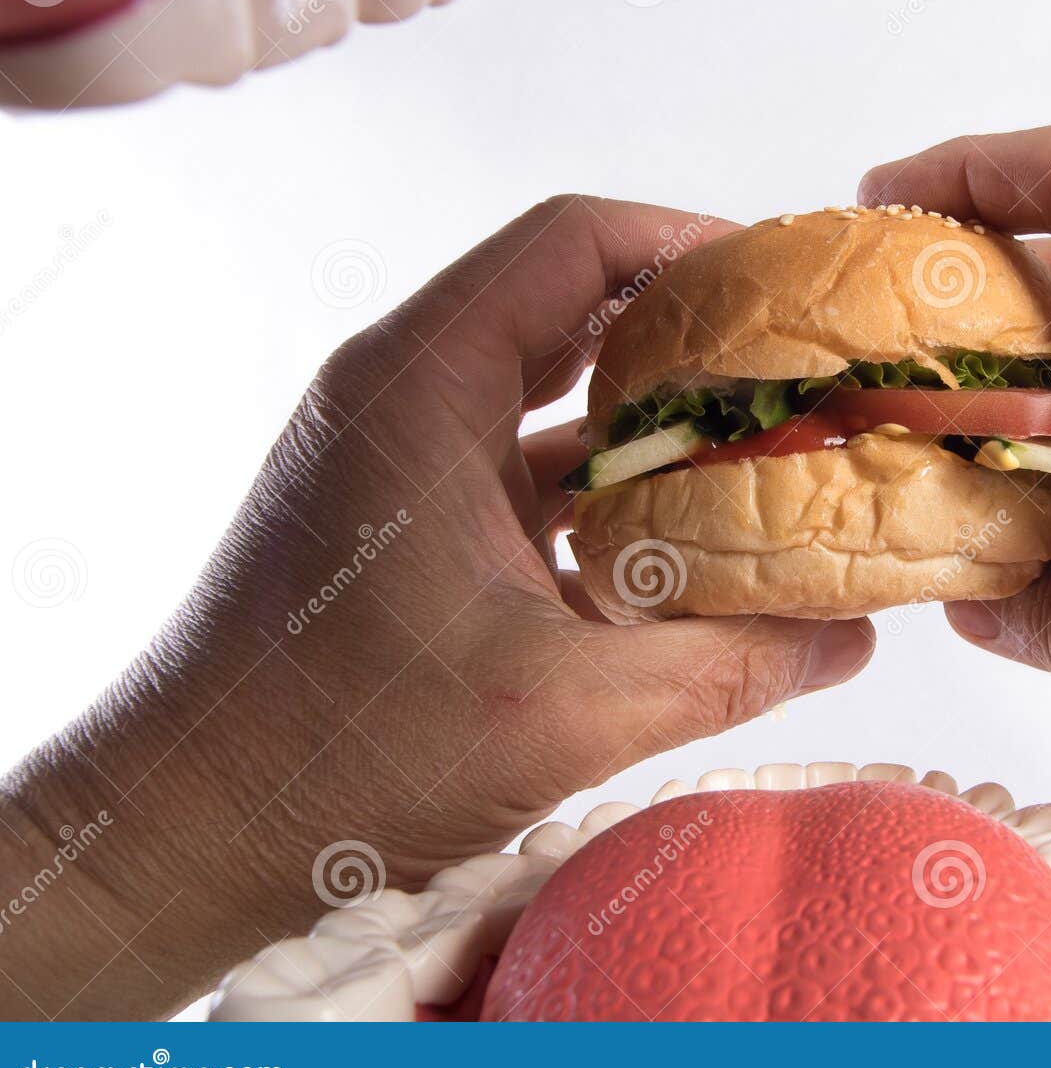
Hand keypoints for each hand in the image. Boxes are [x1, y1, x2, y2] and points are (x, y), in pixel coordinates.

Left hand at [0, 196, 873, 1018]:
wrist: (183, 826)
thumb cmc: (338, 756)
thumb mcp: (563, 713)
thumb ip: (725, 668)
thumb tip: (850, 637)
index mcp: (422, 386)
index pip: (570, 243)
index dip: (686, 240)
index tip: (780, 284)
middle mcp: (399, 394)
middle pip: (563, 304)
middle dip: (684, 330)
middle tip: (792, 367)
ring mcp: (392, 454)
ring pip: (541, 389)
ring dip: (642, 414)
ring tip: (754, 447)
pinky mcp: (396, 514)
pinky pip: (514, 463)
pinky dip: (596, 484)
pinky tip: (671, 541)